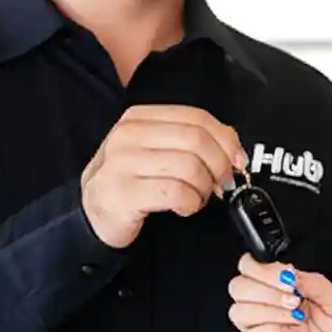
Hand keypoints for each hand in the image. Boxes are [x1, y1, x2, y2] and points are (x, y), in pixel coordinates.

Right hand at [81, 105, 247, 247]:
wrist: (94, 214)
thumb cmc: (131, 181)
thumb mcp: (156, 151)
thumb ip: (191, 142)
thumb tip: (233, 148)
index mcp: (139, 118)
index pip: (196, 117)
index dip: (225, 139)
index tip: (237, 160)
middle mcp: (128, 134)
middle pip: (196, 140)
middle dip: (219, 165)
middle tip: (221, 184)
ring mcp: (122, 163)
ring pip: (189, 167)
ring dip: (203, 188)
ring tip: (196, 197)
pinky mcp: (124, 192)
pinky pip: (176, 193)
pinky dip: (190, 203)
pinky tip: (183, 207)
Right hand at [228, 253, 331, 331]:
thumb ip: (313, 282)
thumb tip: (288, 273)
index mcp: (288, 290)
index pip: (251, 269)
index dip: (261, 268)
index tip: (287, 276)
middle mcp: (274, 308)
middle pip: (238, 287)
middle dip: (262, 287)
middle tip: (292, 297)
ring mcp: (271, 331)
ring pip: (239, 312)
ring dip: (267, 308)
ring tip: (296, 315)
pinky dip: (271, 329)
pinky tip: (291, 330)